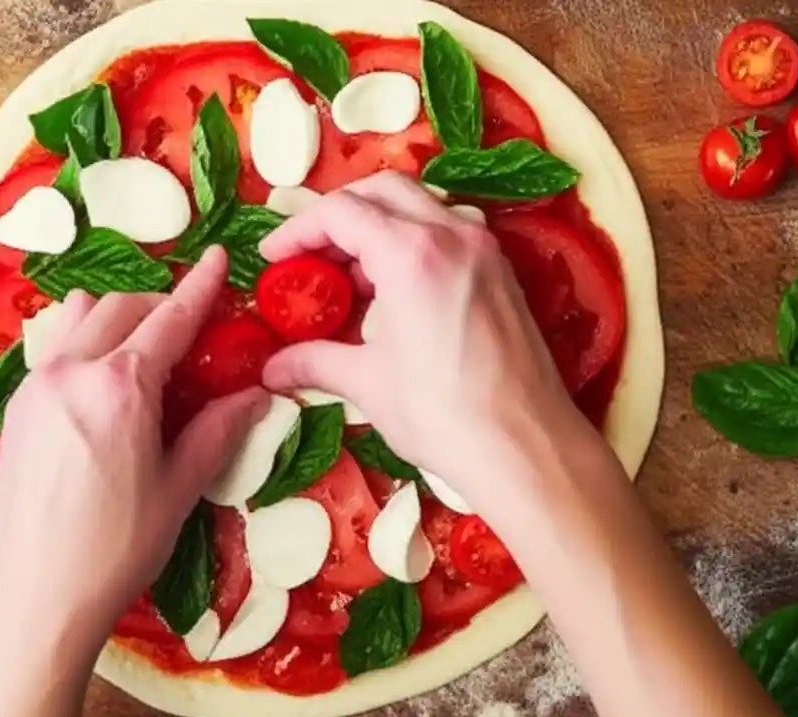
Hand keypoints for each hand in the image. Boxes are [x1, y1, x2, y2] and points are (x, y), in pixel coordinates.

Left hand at [0, 247, 268, 716]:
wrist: (37, 592)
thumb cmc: (118, 547)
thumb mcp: (181, 488)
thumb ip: (218, 430)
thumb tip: (255, 393)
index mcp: (121, 385)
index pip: (170, 318)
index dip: (200, 286)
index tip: (218, 257)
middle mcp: (72, 369)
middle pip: (121, 305)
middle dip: (158, 303)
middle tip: (188, 326)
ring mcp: (35, 384)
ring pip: (78, 316)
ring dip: (114, 315)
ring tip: (140, 347)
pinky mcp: (15, 406)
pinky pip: (53, 348)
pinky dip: (82, 342)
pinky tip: (99, 380)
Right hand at [259, 171, 599, 503]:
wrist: (525, 446)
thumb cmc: (443, 415)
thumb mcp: (367, 384)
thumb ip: (315, 361)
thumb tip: (272, 368)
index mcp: (411, 254)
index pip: (341, 211)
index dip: (297, 229)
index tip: (273, 257)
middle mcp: (452, 234)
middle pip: (382, 189)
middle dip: (338, 215)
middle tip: (309, 255)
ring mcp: (483, 249)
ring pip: (420, 203)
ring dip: (379, 222)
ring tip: (351, 273)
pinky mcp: (502, 270)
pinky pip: (449, 229)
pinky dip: (414, 239)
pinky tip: (396, 287)